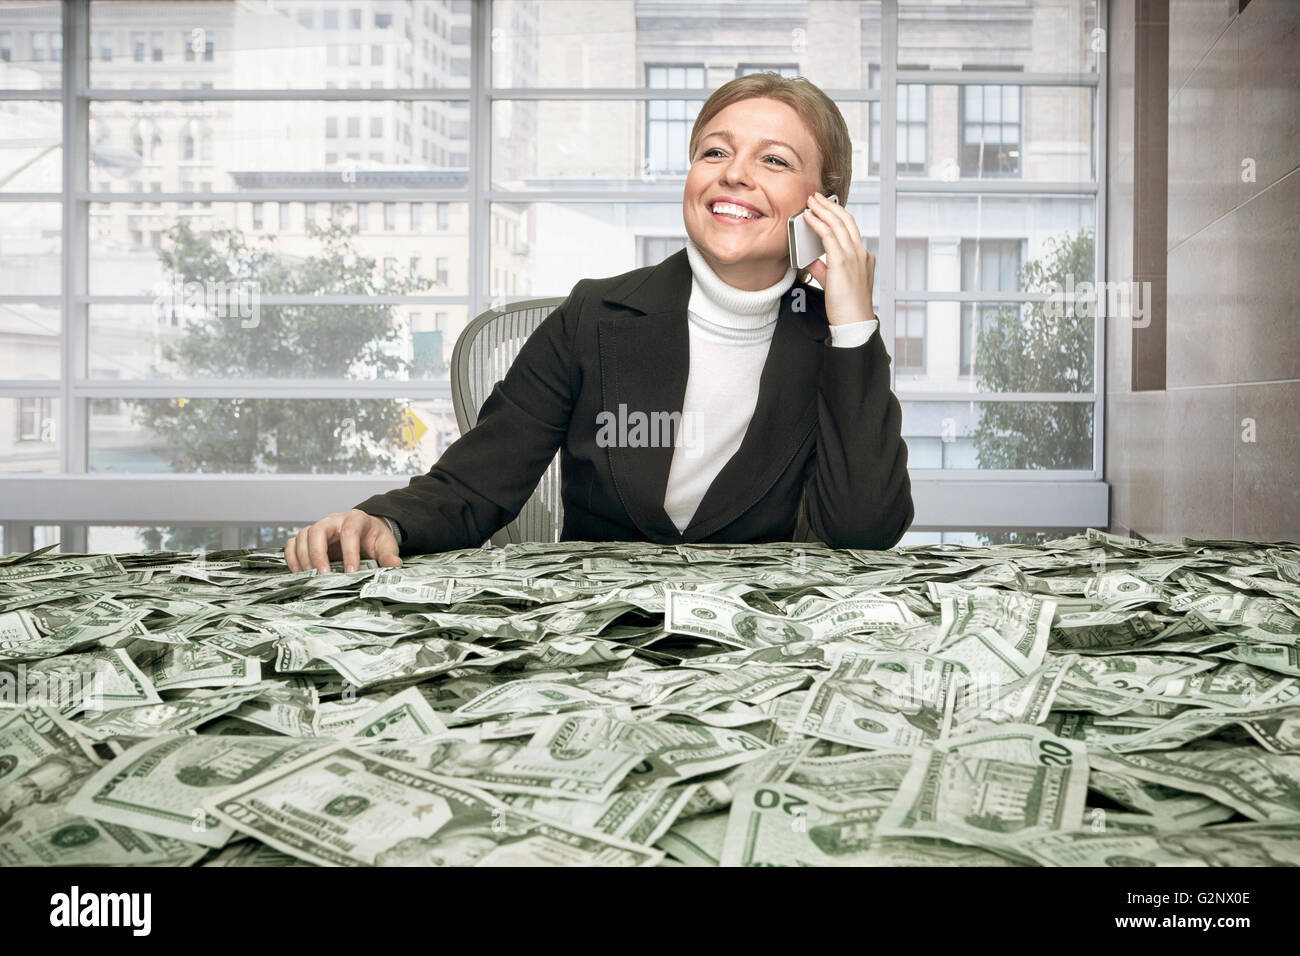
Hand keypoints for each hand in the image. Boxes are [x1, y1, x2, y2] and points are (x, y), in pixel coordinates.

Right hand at [284, 509, 402, 573]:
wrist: (367, 533)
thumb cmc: (375, 538)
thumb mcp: (387, 545)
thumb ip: (389, 554)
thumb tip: (394, 565)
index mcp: (356, 519)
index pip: (350, 532)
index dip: (349, 553)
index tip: (351, 572)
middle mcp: (334, 521)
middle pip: (318, 530)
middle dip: (318, 554)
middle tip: (323, 575)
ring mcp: (319, 528)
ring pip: (303, 536)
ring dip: (303, 558)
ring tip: (310, 577)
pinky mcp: (308, 538)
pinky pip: (292, 543)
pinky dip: (292, 558)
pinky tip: (299, 572)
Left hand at [801, 192, 875, 326]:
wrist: (854, 322)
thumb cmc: (846, 308)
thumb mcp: (833, 283)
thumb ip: (822, 268)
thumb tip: (809, 258)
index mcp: (864, 258)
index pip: (851, 230)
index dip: (838, 215)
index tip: (826, 207)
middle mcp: (861, 253)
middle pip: (847, 221)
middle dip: (830, 206)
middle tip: (816, 197)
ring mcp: (854, 256)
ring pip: (838, 224)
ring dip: (823, 209)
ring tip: (810, 201)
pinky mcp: (842, 261)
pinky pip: (829, 235)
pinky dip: (818, 223)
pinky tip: (808, 217)